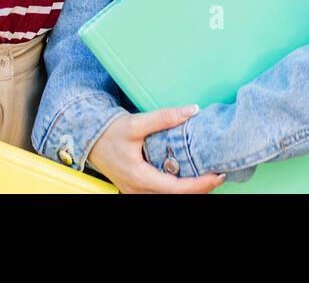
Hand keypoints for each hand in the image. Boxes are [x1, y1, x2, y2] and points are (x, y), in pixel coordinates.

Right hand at [86, 106, 225, 193]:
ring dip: (190, 189)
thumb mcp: (136, 123)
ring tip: (208, 175)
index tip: (218, 175)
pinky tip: (189, 177)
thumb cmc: (110, 132)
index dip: (201, 184)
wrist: (89, 138)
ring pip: (170, 197)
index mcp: (140, 178)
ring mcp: (137, 192)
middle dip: (200, 188)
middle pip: (177, 196)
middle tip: (219, 174)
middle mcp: (139, 191)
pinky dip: (179, 188)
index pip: (178, 189)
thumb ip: (164, 117)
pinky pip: (162, 193)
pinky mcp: (137, 189)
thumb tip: (192, 110)